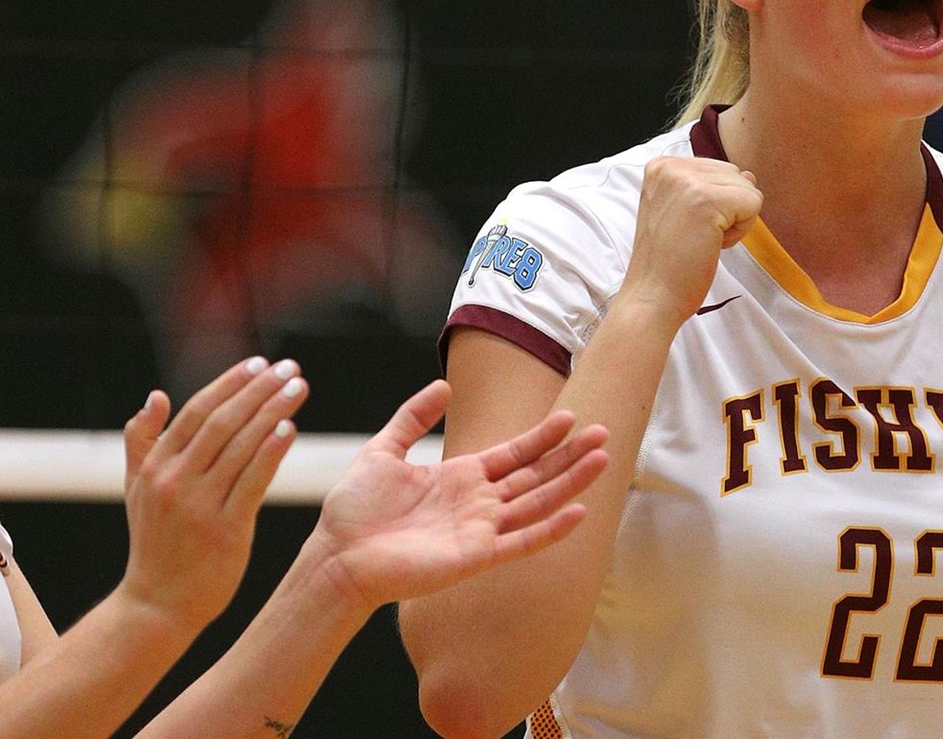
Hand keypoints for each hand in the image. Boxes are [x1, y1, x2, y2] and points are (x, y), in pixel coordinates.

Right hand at [115, 357, 307, 633]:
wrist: (157, 604)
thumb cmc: (153, 544)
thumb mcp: (136, 490)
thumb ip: (141, 442)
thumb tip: (156, 396)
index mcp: (155, 466)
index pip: (196, 411)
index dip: (230, 383)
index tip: (259, 363)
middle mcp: (174, 480)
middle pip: (221, 421)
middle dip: (258, 389)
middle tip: (288, 366)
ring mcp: (198, 504)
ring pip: (240, 445)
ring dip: (272, 411)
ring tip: (298, 387)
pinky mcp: (225, 529)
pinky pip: (252, 481)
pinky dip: (271, 451)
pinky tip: (290, 427)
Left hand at [309, 379, 608, 610]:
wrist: (337, 556)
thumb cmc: (355, 511)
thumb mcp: (382, 450)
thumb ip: (412, 418)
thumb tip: (443, 386)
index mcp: (459, 478)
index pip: (513, 454)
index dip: (542, 437)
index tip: (570, 417)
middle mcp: (477, 503)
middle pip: (534, 475)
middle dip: (569, 456)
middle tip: (604, 434)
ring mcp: (480, 530)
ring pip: (536, 503)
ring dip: (570, 483)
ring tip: (602, 461)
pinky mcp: (476, 557)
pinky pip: (522, 542)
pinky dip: (551, 529)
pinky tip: (579, 512)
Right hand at [620, 155, 762, 321]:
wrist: (651, 297)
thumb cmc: (669, 262)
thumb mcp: (684, 212)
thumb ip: (714, 187)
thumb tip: (750, 175)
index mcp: (661, 166)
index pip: (718, 169)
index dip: (714, 204)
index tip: (685, 227)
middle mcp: (670, 167)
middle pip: (735, 175)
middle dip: (727, 210)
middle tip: (694, 236)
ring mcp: (686, 181)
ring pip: (747, 188)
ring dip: (734, 222)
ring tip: (700, 240)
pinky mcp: (706, 200)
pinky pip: (753, 204)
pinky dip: (740, 231)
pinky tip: (711, 244)